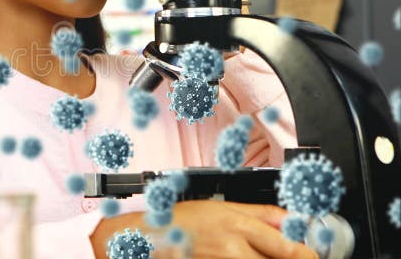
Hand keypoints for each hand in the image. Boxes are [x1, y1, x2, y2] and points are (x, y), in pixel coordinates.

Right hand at [90, 200, 317, 258]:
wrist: (147, 239)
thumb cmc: (179, 220)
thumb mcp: (221, 207)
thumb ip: (259, 213)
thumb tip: (289, 218)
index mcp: (238, 226)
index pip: (287, 246)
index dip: (307, 255)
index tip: (314, 255)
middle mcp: (234, 249)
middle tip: (301, 256)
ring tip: (255, 252)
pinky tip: (244, 258)